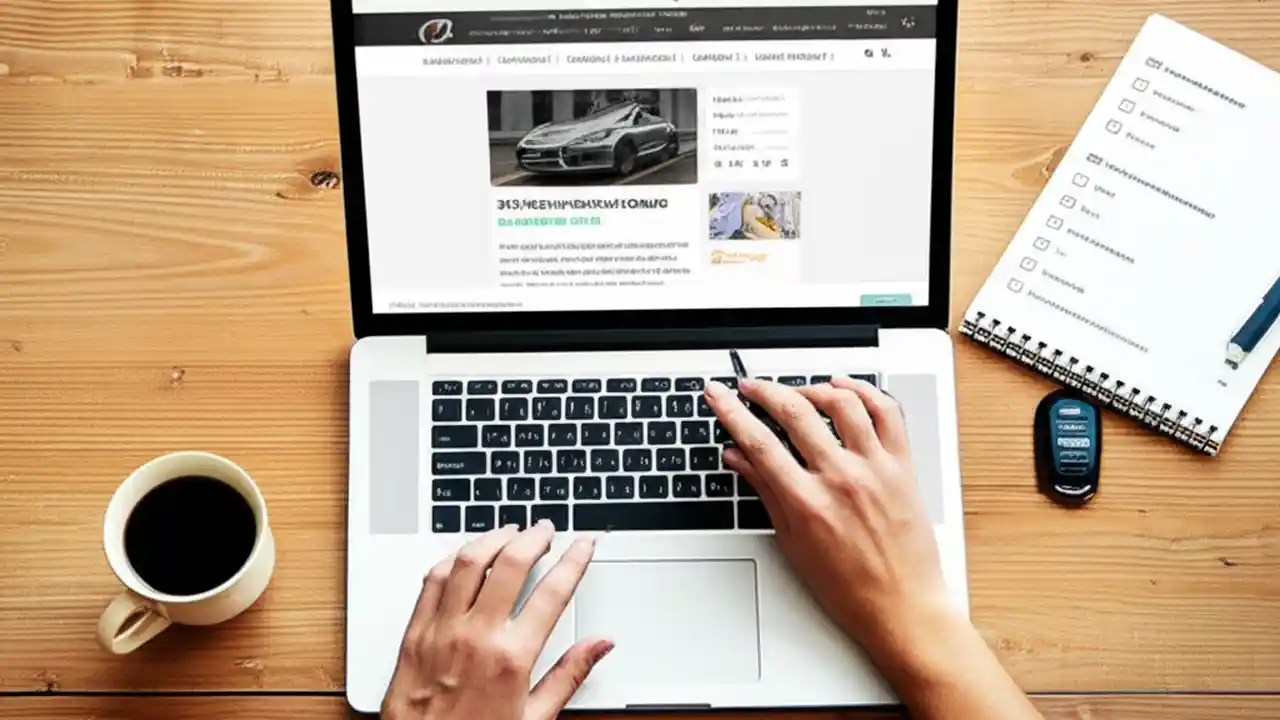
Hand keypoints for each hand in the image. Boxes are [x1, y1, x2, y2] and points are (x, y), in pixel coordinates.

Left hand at [382, 521, 612, 719]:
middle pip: (511, 563)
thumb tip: (601, 644)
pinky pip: (432, 580)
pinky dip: (452, 559)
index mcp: (512, 659)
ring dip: (493, 538)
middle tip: (546, 529)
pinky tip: (465, 555)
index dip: (574, 560)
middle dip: (534, 537)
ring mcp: (442, 631)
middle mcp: (476, 637)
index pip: (553, 592)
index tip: (584, 545)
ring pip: (468, 561)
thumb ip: (569, 675)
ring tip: (510, 531)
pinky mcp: (414, 634)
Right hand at [704, 377, 959, 668]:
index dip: (730, 411)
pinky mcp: (902, 466)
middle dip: (763, 390)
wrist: (902, 606)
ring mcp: (875, 468)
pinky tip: (845, 387)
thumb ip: (765, 491)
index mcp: (807, 503)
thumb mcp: (792, 542)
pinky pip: (887, 412)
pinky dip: (864, 391)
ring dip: (811, 388)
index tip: (718, 395)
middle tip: (749, 386)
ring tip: (795, 391)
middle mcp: (841, 479)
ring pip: (841, 403)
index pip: (758, 442)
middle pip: (794, 412)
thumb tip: (737, 457)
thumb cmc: (849, 587)